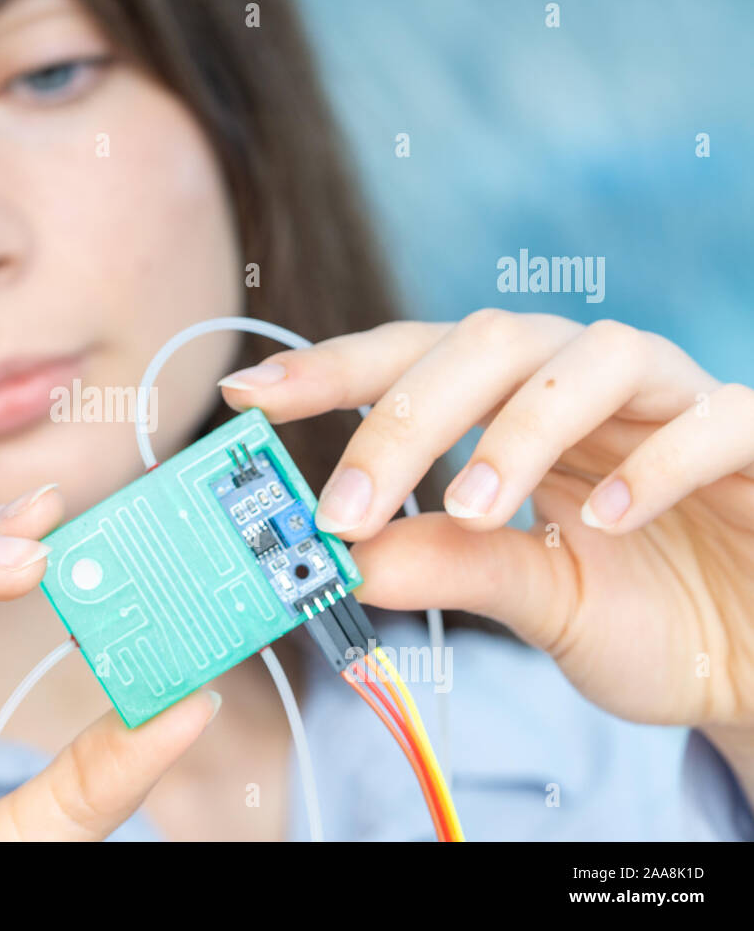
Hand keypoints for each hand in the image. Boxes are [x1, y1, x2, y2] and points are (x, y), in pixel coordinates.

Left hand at [220, 309, 753, 800]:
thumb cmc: (648, 609)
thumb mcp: (534, 601)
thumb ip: (451, 568)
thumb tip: (343, 560)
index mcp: (519, 411)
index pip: (416, 362)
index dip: (331, 368)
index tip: (246, 394)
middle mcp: (589, 387)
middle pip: (489, 343)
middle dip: (407, 421)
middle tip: (347, 510)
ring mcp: (676, 403)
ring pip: (594, 358)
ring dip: (519, 430)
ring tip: (471, 509)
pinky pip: (713, 418)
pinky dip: (656, 460)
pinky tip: (604, 518)